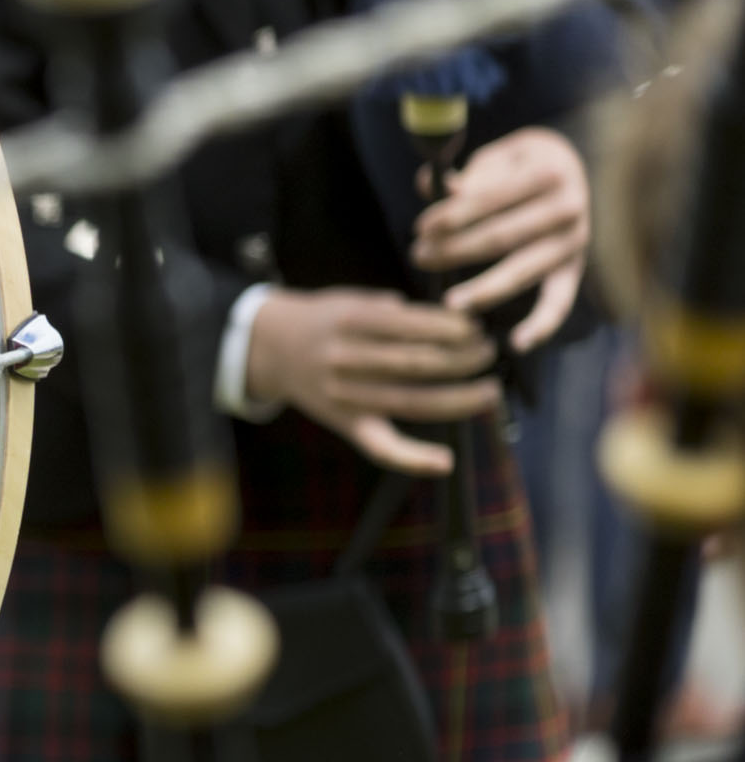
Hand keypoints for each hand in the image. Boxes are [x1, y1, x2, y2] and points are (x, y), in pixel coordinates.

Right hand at [239, 286, 498, 474]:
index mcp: (349, 320)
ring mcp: (344, 395)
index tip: (476, 328)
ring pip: (412, 403)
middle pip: (418, 363)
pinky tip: (445, 461)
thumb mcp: (354, 299)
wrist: (272, 347)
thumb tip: (458, 327)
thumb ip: (400, 312)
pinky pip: (380, 446)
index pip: (413, 325)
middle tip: (489, 353)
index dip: (453, 329)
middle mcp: (344, 359)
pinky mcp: (344, 423)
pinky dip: (413, 458)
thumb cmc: (328, 320)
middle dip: (464, 359)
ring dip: (460, 399)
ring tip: (489, 391)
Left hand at [411, 124, 589, 348]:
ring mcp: (574, 241)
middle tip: (418, 256)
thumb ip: (465, 177)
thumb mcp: (494, 158)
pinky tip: (517, 344)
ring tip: (449, 302)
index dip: (452, 215)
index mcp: (549, 172)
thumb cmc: (515, 165)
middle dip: (455, 250)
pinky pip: (559, 301)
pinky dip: (542, 325)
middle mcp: (570, 207)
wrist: (565, 167)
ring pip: (522, 271)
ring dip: (483, 289)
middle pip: (502, 237)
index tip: (419, 228)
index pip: (490, 198)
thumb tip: (431, 187)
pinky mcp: (574, 268)